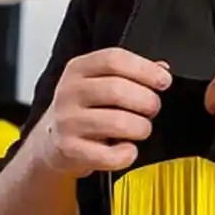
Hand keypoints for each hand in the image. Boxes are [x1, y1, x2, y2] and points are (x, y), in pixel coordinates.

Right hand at [31, 48, 171, 176]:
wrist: (51, 141)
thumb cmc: (82, 110)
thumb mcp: (99, 83)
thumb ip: (130, 74)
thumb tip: (161, 68)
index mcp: (78, 69)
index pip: (114, 59)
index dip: (145, 69)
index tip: (163, 80)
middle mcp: (70, 92)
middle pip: (117, 89)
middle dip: (147, 101)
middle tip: (152, 109)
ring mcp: (68, 121)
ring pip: (118, 122)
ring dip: (141, 128)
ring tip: (140, 129)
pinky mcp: (70, 149)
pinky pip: (110, 155)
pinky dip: (127, 154)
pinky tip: (126, 148)